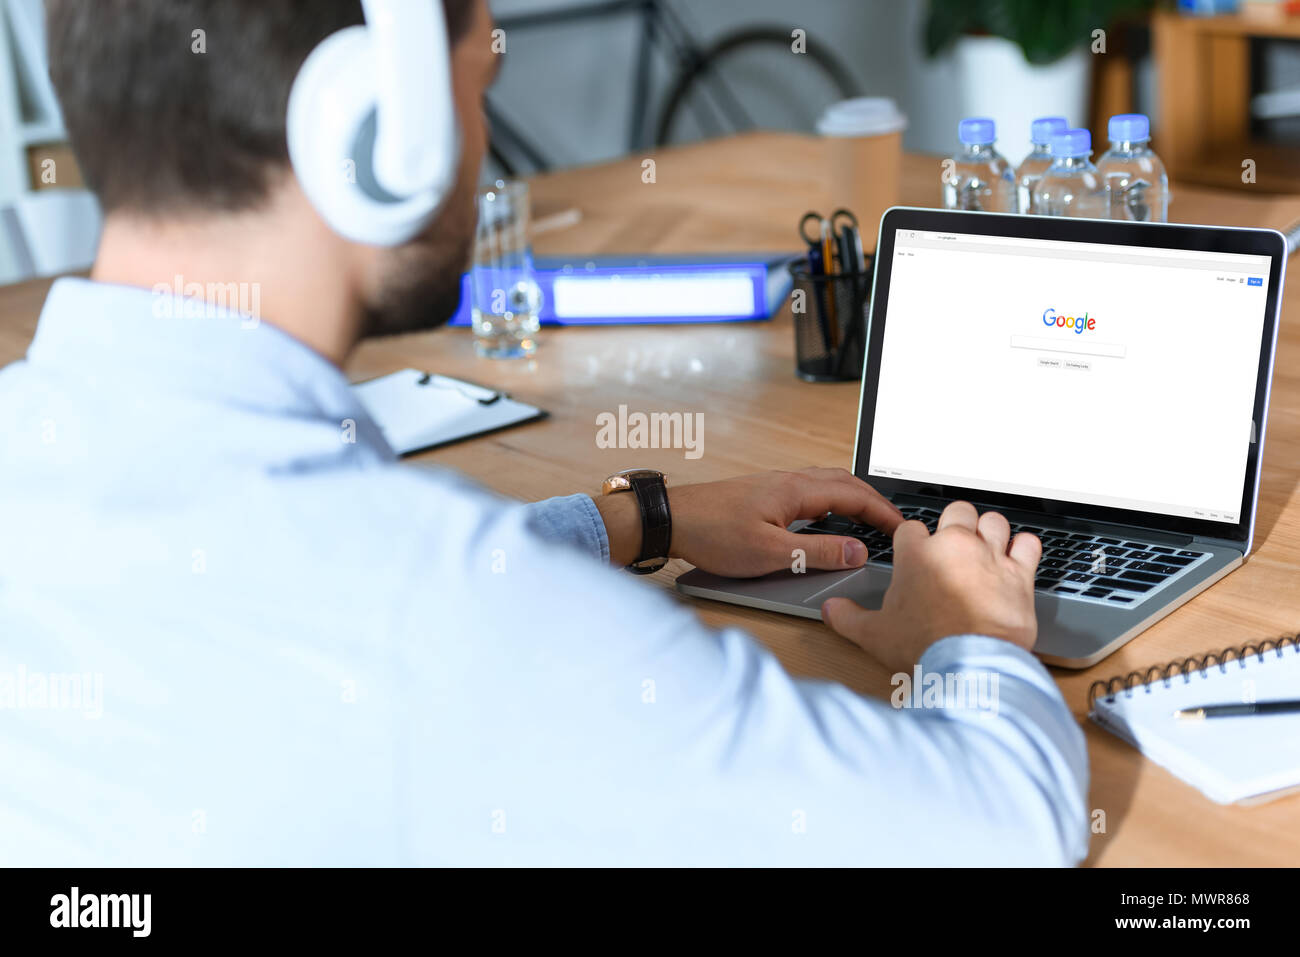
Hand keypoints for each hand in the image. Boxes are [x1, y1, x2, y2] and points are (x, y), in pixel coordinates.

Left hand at [597, 467, 903, 576]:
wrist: (671, 519)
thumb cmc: (712, 533)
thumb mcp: (771, 552)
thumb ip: (818, 553)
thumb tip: (858, 551)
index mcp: (797, 490)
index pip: (855, 496)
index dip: (884, 514)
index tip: (904, 530)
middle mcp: (789, 480)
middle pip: (846, 483)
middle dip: (875, 502)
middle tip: (894, 524)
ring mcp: (776, 483)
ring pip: (828, 483)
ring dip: (854, 498)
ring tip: (870, 519)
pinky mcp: (764, 492)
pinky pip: (811, 489)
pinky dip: (832, 500)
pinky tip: (828, 517)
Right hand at [821, 501, 1040, 672]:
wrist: (970, 665)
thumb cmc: (925, 647)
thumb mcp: (874, 635)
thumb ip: (849, 618)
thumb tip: (832, 611)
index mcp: (916, 554)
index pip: (911, 527)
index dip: (912, 541)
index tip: (914, 553)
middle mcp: (954, 546)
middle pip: (956, 511)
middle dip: (954, 523)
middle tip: (951, 543)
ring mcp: (989, 557)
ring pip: (993, 521)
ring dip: (989, 531)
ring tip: (985, 546)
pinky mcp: (1019, 575)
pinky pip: (1028, 544)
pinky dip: (1024, 547)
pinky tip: (1017, 556)